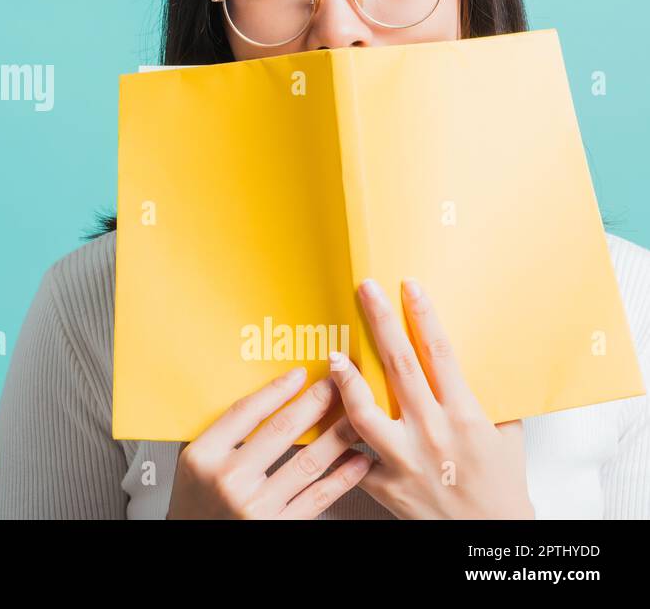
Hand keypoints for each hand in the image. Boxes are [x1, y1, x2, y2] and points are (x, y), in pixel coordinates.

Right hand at [166, 365, 372, 518]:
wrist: (193, 543)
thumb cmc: (195, 504)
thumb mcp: (192, 464)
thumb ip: (220, 435)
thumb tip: (264, 399)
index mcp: (203, 457)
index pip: (245, 412)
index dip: (276, 390)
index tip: (299, 374)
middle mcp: (229, 480)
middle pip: (281, 430)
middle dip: (316, 403)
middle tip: (336, 386)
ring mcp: (255, 506)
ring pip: (307, 463)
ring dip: (337, 437)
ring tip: (356, 420)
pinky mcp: (277, 527)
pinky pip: (317, 498)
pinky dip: (342, 477)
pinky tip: (357, 462)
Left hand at [328, 277, 533, 518]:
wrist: (491, 537)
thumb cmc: (501, 488)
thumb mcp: (505, 438)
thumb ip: (485, 402)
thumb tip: (468, 366)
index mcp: (466, 416)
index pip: (440, 354)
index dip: (423, 316)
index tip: (409, 286)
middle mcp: (433, 433)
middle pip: (400, 367)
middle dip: (380, 323)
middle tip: (365, 290)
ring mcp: (406, 460)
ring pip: (364, 412)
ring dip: (346, 381)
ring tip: (333, 356)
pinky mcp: (385, 485)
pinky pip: (352, 458)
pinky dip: (336, 440)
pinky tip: (320, 419)